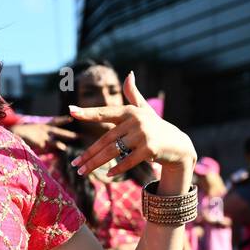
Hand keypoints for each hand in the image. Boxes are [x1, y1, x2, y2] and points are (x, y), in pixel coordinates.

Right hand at [10, 118, 79, 154]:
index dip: (63, 120)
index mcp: (42, 126)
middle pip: (58, 132)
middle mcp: (44, 130)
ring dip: (62, 143)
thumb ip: (40, 140)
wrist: (13, 133)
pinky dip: (50, 151)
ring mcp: (42, 136)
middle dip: (68, 134)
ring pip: (55, 140)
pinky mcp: (40, 143)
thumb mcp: (32, 133)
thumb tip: (46, 147)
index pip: (55, 121)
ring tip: (67, 147)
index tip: (71, 118)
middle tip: (78, 136)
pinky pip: (47, 148)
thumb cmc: (21, 134)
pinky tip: (55, 153)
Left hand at [69, 73, 195, 178]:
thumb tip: (129, 74)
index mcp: (130, 112)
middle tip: (74, 164)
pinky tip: (107, 175)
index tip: (71, 111)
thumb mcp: (144, 110)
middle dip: (88, 154)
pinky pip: (128, 160)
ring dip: (95, 163)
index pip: (105, 112)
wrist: (178, 145)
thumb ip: (133, 94)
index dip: (88, 112)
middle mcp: (135, 121)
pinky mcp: (150, 149)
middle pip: (105, 140)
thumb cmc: (157, 127)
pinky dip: (117, 168)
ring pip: (113, 151)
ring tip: (82, 171)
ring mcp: (143, 135)